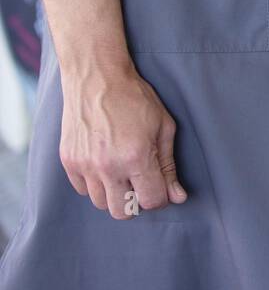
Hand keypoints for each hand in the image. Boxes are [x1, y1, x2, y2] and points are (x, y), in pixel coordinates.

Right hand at [59, 57, 187, 217]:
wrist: (96, 77)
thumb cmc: (134, 98)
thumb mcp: (163, 126)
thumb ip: (169, 166)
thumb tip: (178, 197)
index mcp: (136, 157)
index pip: (151, 201)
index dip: (160, 196)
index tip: (159, 184)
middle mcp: (108, 166)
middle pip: (123, 213)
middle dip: (136, 201)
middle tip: (139, 180)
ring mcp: (85, 165)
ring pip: (101, 204)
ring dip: (114, 193)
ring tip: (120, 169)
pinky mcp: (69, 161)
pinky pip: (82, 190)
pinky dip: (94, 183)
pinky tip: (103, 162)